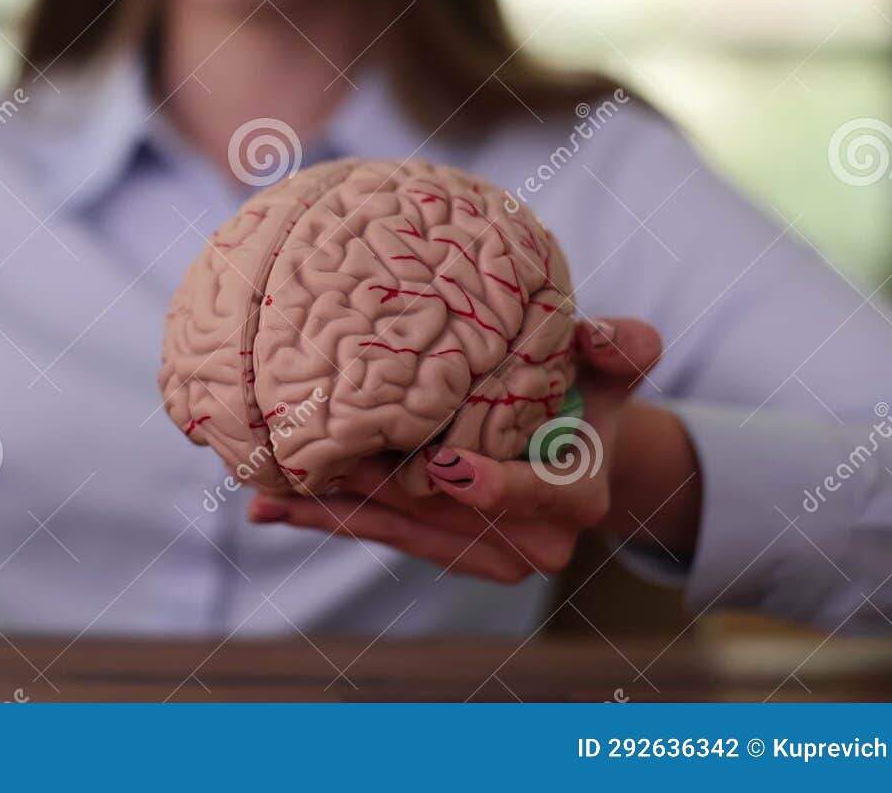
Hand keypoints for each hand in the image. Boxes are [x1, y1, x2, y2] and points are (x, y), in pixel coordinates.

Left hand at [247, 318, 691, 582]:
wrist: (579, 449)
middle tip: (320, 458)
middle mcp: (529, 541)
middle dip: (381, 488)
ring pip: (401, 530)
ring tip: (270, 487)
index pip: (535, 495)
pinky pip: (379, 536)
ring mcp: (481, 554)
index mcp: (575, 497)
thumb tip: (597, 336)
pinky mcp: (441, 552)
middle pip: (444, 514)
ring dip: (335, 510)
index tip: (446, 465)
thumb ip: (622, 345)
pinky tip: (268, 508)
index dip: (492, 484)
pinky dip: (326, 520)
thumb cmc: (591, 391)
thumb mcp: (617, 362)